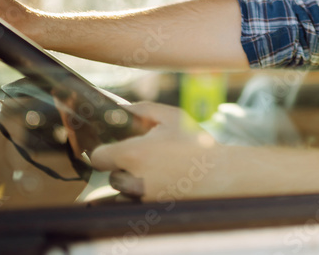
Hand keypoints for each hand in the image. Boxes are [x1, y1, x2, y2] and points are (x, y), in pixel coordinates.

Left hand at [89, 102, 220, 200]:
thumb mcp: (172, 116)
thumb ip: (143, 109)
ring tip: (157, 173)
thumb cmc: (196, 143)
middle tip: (147, 158)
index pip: (98, 157)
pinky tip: (162, 185)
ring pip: (122, 192)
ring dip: (132, 183)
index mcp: (134, 154)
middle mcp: (133, 179)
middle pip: (112, 175)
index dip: (105, 152)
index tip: (115, 149)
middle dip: (124, 167)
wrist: (220, 174)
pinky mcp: (152, 210)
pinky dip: (142, 196)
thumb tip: (121, 108)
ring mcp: (142, 198)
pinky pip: (135, 204)